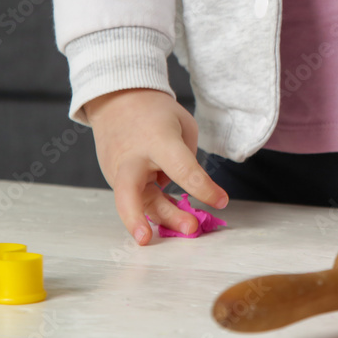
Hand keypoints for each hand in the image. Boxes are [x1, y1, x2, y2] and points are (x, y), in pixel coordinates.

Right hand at [85, 88, 228, 244]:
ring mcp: (118, 171)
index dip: (202, 188)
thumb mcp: (182, 125)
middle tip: (150, 238)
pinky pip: (137, 200)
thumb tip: (187, 188)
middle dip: (137, 218)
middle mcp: (132, 159)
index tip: (222, 202)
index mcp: (155, 140)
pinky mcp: (114, 180)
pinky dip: (154, 211)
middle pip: (129, 194)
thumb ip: (186, 158)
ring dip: (160, 220)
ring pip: (136, 203)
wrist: (117, 100)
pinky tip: (173, 218)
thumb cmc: (155, 113)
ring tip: (188, 228)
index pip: (180, 168)